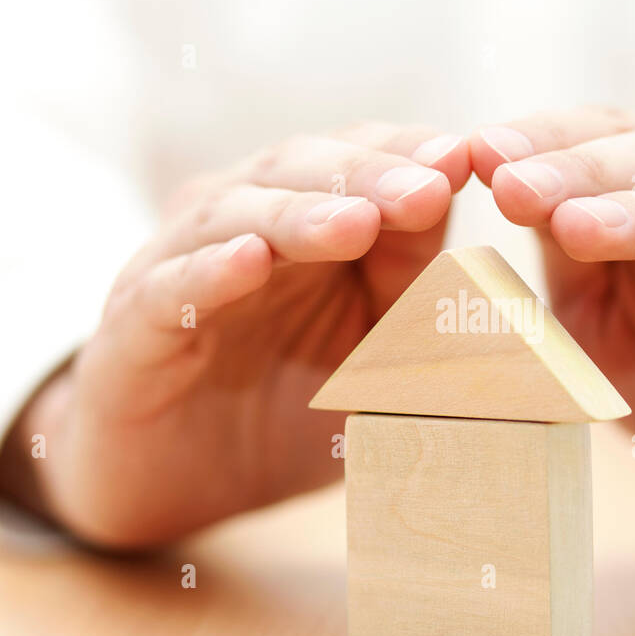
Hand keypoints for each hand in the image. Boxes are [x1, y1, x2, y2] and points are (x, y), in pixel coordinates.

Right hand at [0, 123, 470, 545]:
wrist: (169, 479)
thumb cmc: (280, 411)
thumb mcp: (372, 364)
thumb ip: (418, 313)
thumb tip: (500, 282)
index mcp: (309, 225)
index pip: (362, 165)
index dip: (409, 156)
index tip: (468, 156)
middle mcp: (242, 225)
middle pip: (302, 172)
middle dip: (369, 176)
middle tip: (427, 185)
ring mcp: (181, 266)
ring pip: (235, 215)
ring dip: (299, 215)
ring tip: (354, 221)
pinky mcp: (134, 323)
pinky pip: (172, 288)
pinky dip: (208, 272)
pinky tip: (249, 264)